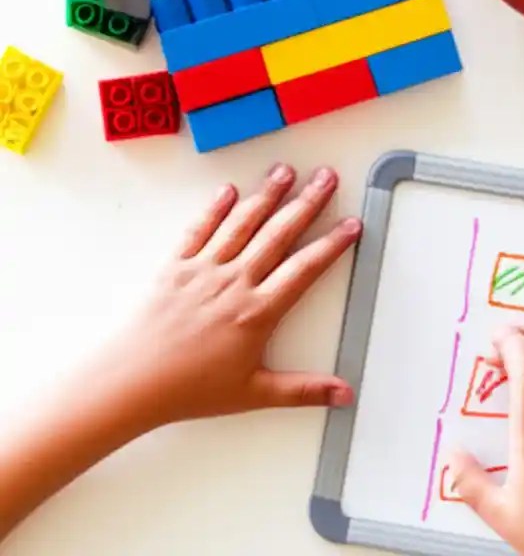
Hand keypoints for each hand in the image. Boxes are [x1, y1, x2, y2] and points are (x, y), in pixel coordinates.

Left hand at [92, 164, 361, 429]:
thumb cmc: (188, 389)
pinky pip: (199, 230)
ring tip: (285, 171)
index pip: (305, 269)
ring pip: (242, 224)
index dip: (332, 245)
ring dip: (266, 195)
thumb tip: (344, 394)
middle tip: (326, 178)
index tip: (351, 225)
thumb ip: (304, 390)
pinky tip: (229, 191)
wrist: (130, 382)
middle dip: (307, 203)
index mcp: (257, 312)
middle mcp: (234, 283)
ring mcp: (203, 271)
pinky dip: (215, 209)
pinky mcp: (175, 267)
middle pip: (278, 234)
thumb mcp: (254, 393)